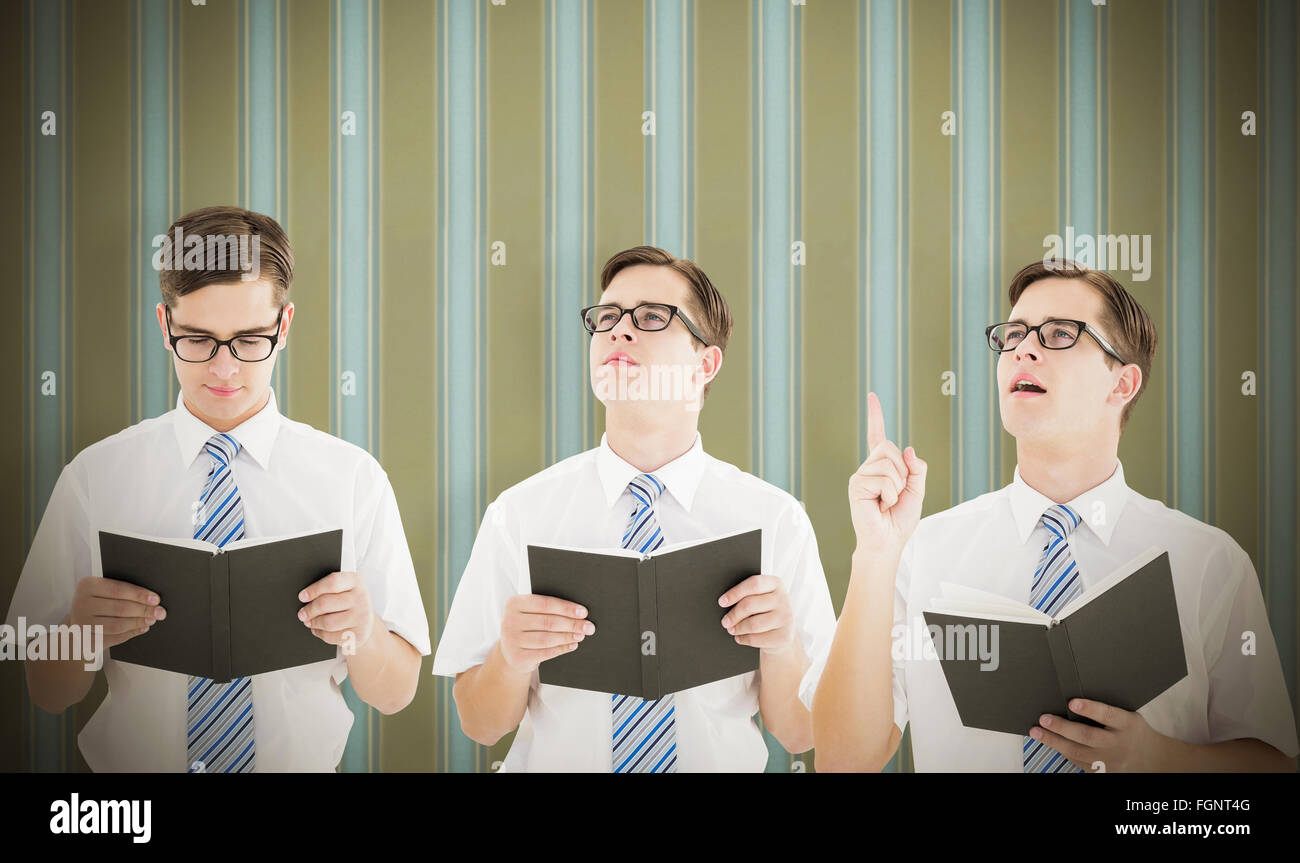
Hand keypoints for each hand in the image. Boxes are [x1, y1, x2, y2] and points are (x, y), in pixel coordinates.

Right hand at [67, 577, 165, 648]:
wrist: (78, 622)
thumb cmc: (97, 602)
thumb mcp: (104, 591)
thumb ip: (124, 591)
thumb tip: (152, 599)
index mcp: (87, 586)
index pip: (118, 590)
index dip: (140, 595)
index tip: (156, 599)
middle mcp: (80, 604)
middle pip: (120, 608)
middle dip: (144, 611)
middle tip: (159, 612)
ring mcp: (81, 624)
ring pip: (117, 625)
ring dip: (138, 623)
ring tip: (151, 620)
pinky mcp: (86, 640)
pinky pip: (113, 638)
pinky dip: (130, 634)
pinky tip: (141, 628)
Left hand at [299, 571, 375, 649]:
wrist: (366, 622)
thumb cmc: (349, 603)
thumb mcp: (343, 589)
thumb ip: (327, 588)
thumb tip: (306, 597)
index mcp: (355, 581)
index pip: (332, 582)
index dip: (314, 590)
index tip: (302, 596)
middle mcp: (361, 597)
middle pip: (325, 603)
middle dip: (309, 610)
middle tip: (302, 614)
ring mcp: (362, 616)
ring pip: (327, 622)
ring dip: (314, 623)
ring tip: (310, 622)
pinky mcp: (359, 634)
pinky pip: (332, 636)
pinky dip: (321, 634)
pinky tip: (319, 630)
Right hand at [498, 594, 594, 674]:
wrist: (511, 650)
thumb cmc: (526, 626)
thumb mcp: (531, 613)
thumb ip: (548, 608)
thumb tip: (578, 611)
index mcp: (514, 603)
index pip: (544, 604)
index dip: (566, 608)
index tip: (583, 612)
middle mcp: (509, 621)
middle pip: (548, 622)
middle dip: (572, 624)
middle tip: (588, 626)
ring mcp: (511, 640)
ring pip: (547, 638)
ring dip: (568, 637)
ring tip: (581, 635)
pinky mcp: (517, 657)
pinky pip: (545, 653)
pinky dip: (562, 649)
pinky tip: (572, 645)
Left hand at [719, 574, 795, 653]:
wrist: (782, 633)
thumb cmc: (765, 612)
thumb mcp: (760, 598)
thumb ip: (747, 595)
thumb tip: (725, 602)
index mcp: (775, 583)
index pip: (753, 584)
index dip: (735, 593)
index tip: (722, 602)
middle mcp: (783, 599)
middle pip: (750, 605)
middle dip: (734, 615)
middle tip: (725, 621)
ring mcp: (786, 618)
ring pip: (753, 624)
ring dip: (738, 628)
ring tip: (731, 629)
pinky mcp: (784, 636)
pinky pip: (757, 639)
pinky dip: (744, 639)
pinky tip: (739, 637)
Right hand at [848, 391, 926, 557]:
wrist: (887, 542)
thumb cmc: (899, 520)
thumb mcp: (917, 491)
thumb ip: (916, 469)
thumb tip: (907, 449)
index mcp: (882, 466)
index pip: (877, 436)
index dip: (875, 416)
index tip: (872, 395)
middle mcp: (868, 467)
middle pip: (891, 449)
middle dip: (903, 472)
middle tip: (895, 495)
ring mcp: (861, 475)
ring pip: (889, 463)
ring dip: (898, 485)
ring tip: (887, 502)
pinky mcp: (856, 485)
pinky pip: (884, 478)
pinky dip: (890, 494)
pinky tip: (880, 505)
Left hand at [1029, 698, 1172, 771]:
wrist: (1153, 759)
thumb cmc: (1134, 731)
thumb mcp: (1129, 716)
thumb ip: (1107, 709)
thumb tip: (1076, 698)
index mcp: (1127, 724)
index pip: (1108, 715)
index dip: (1090, 708)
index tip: (1072, 702)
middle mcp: (1118, 743)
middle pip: (1088, 736)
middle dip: (1062, 727)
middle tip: (1044, 718)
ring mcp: (1110, 760)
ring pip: (1079, 752)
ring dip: (1054, 741)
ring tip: (1037, 732)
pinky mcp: (1103, 771)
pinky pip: (1079, 762)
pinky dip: (1063, 752)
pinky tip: (1050, 743)